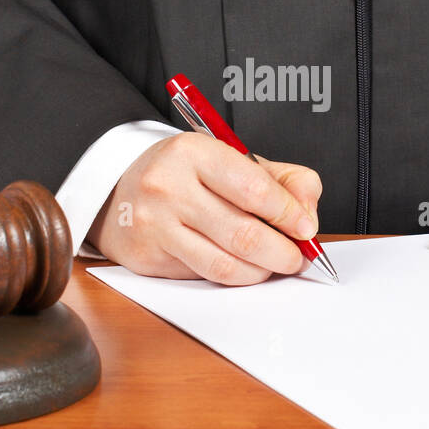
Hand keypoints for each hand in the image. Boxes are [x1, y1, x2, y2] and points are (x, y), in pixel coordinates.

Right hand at [89, 133, 321, 284]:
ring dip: (260, 272)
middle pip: (243, 234)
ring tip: (273, 265)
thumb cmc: (187, 175)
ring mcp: (154, 225)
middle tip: (297, 258)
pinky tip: (242, 267)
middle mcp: (168, 186)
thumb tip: (308, 214)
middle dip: (282, 253)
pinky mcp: (147, 258)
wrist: (120, 191)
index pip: (253, 189)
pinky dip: (233, 277)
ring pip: (225, 265)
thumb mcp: (232, 159)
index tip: (306, 228)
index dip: (288, 214)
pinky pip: (204, 276)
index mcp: (193, 152)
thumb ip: (282, 179)